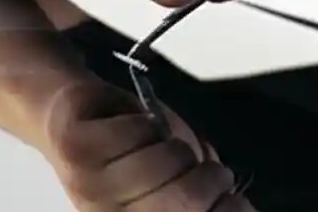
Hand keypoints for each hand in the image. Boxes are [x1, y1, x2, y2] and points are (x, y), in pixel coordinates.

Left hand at [42, 78, 256, 211]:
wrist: (74, 115)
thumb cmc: (131, 153)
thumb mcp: (172, 182)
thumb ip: (198, 196)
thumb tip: (242, 210)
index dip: (227, 211)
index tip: (237, 200)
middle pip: (185, 201)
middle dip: (212, 179)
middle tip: (214, 171)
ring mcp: (89, 185)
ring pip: (166, 161)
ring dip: (179, 146)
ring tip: (171, 147)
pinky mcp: (79, 148)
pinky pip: (140, 132)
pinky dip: (150, 122)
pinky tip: (140, 127)